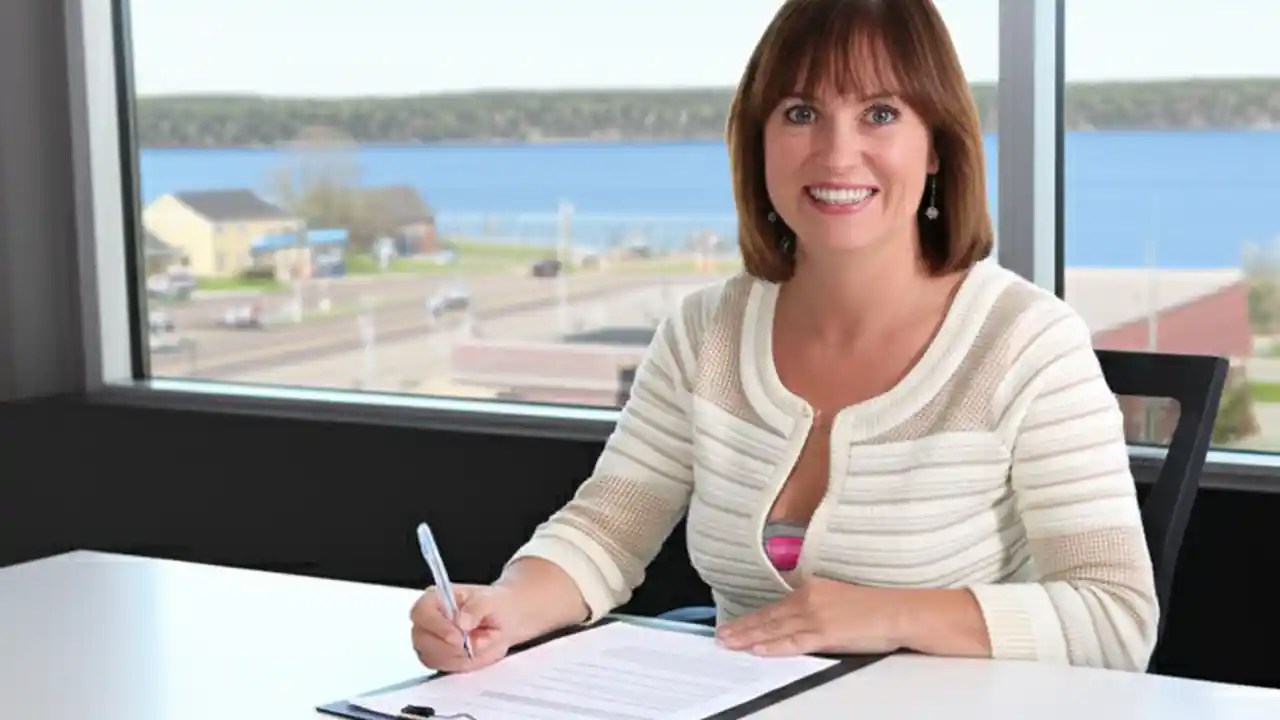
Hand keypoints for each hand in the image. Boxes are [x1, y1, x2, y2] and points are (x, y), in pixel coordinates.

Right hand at [410, 583, 515, 671]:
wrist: (502, 620)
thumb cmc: (492, 606)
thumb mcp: (491, 601)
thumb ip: (477, 607)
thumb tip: (462, 621)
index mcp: (434, 598)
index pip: (422, 612)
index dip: (438, 626)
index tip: (459, 637)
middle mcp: (426, 620)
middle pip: (421, 639)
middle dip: (449, 647)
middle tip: (472, 647)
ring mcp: (427, 641)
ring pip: (431, 657)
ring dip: (457, 656)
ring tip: (477, 646)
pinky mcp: (435, 658)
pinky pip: (441, 667)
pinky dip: (459, 664)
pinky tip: (471, 654)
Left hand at [715, 577, 904, 655]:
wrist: (898, 611)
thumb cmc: (873, 608)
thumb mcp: (836, 599)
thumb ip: (814, 607)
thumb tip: (795, 620)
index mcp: (811, 589)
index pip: (773, 607)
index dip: (751, 618)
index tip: (733, 624)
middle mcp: (808, 600)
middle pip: (768, 617)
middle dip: (742, 627)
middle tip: (720, 636)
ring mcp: (815, 617)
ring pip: (774, 629)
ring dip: (749, 637)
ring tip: (729, 644)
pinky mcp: (825, 633)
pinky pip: (793, 642)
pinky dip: (773, 646)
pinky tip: (757, 650)